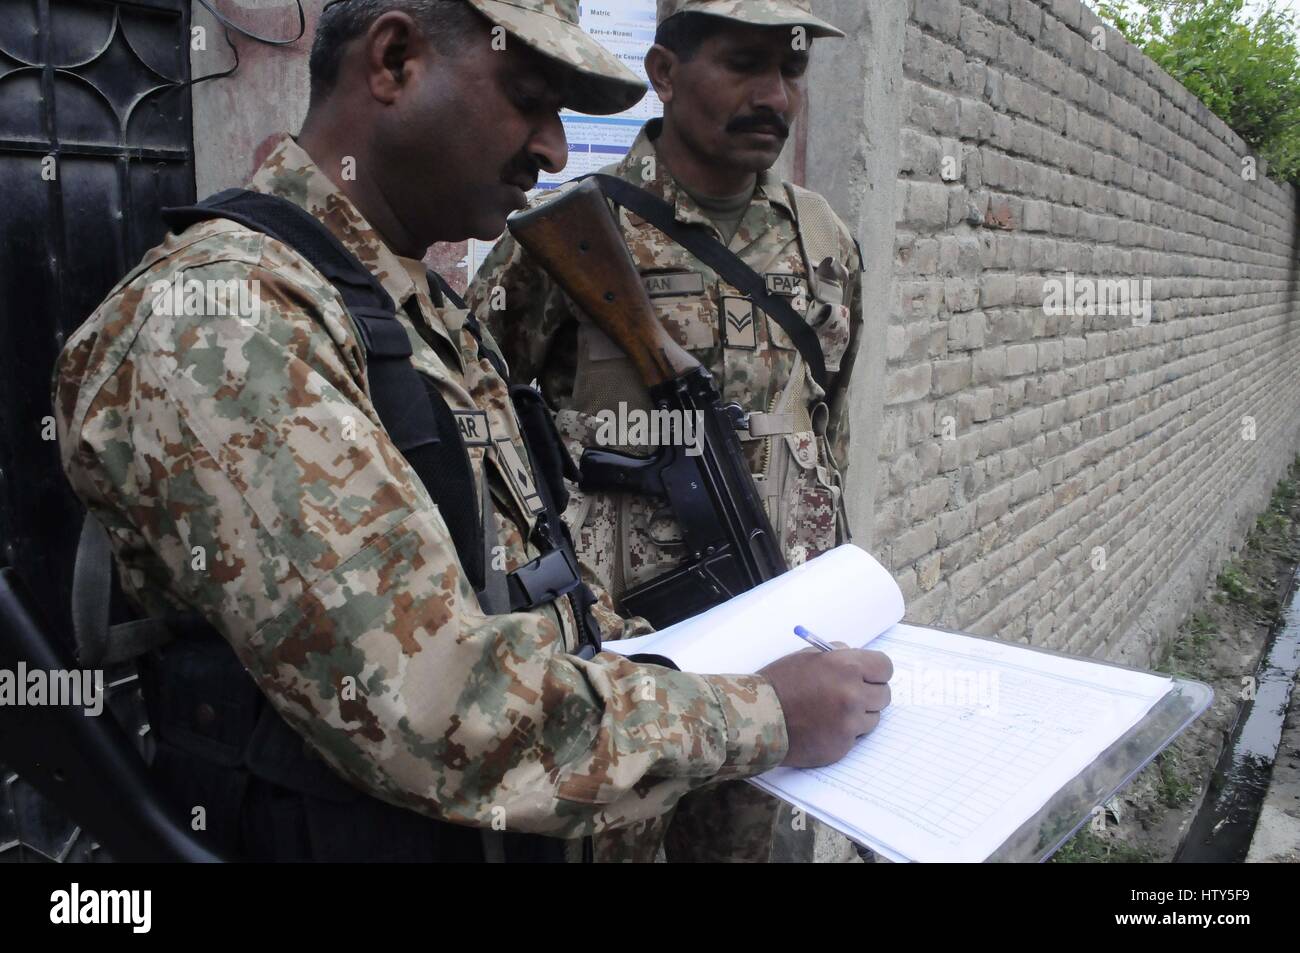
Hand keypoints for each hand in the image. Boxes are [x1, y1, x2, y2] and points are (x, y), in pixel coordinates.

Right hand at [759, 647, 892, 767]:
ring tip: (833, 713)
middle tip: (852, 696)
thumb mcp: (808, 657)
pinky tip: (824, 727)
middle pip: (884, 694)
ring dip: (860, 716)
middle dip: (870, 694)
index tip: (869, 677)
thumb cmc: (779, 684)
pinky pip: (857, 737)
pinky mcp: (843, 745)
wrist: (758, 717)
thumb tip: (859, 659)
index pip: (885, 667)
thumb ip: (838, 657)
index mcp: (846, 666)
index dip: (876, 672)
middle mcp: (853, 693)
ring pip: (874, 718)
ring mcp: (849, 722)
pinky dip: (845, 733)